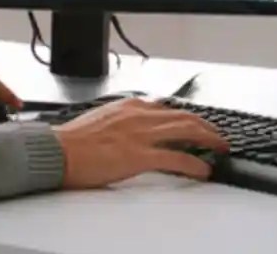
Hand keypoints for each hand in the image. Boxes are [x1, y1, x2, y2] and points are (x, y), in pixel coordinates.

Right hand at [55, 98, 229, 187]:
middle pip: (184, 116)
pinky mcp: (139, 155)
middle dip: (205, 126)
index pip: (168, 109)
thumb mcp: (102, 119)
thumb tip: (133, 129)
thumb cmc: (72, 141)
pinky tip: (203, 171)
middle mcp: (140, 115)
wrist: (56, 151)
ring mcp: (141, 135)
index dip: (186, 118)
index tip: (196, 125)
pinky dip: (194, 164)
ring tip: (220, 148)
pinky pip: (176, 159)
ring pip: (187, 131)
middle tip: (218, 136)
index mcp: (130, 106)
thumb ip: (123, 120)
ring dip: (208, 139)